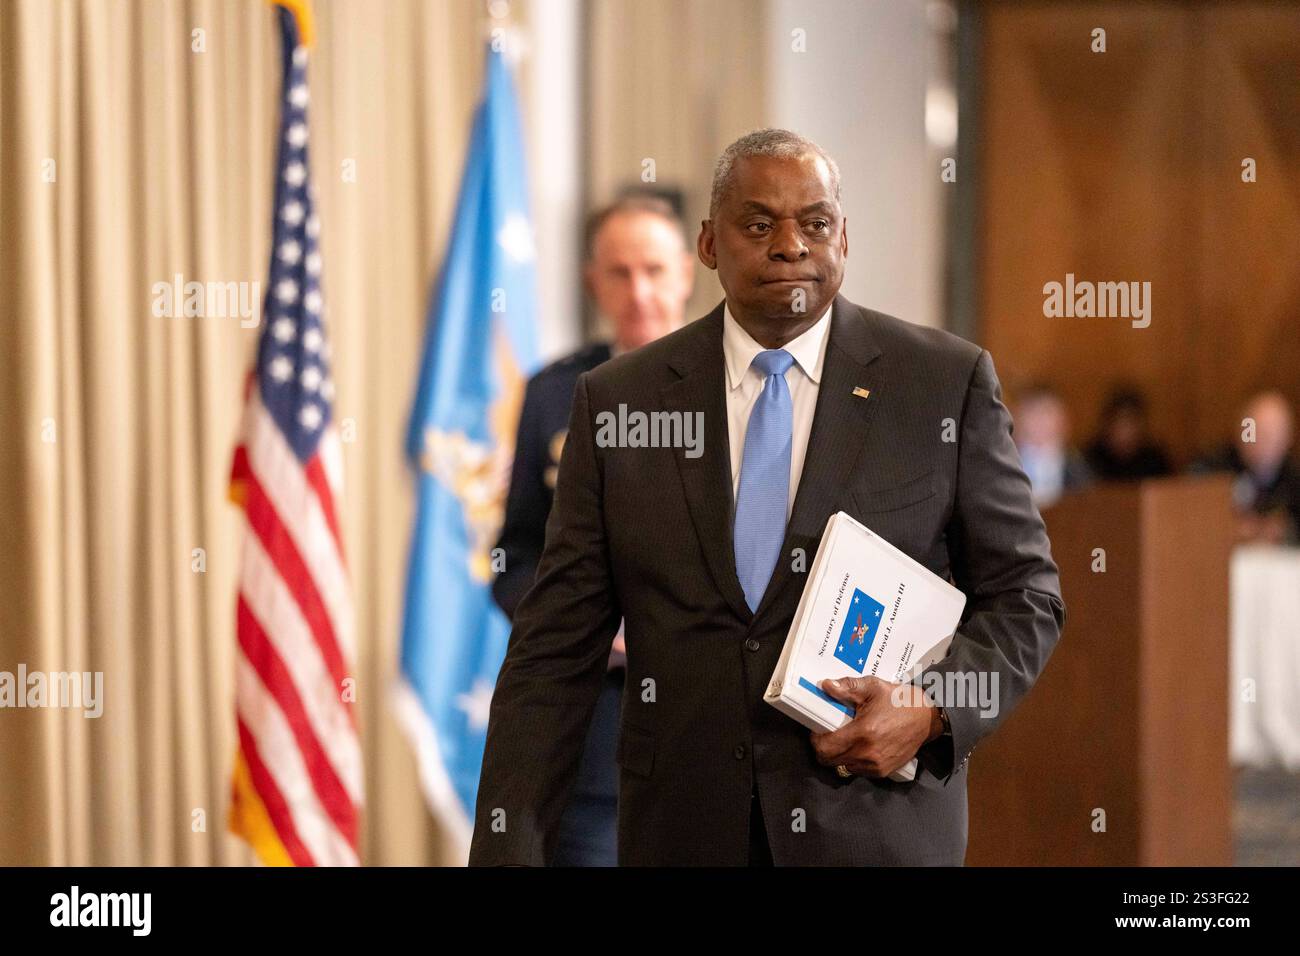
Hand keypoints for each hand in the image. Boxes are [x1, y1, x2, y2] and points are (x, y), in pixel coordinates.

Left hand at [809, 676, 939, 777]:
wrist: (926, 718)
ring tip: (846, 737)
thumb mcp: (873, 687)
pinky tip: (859, 745)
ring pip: (841, 767)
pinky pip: (856, 770)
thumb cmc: (899, 701)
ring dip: (838, 754)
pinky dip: (852, 760)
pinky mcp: (883, 772)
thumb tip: (826, 685)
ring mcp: (875, 766)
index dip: (816, 738)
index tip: (819, 727)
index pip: (825, 748)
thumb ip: (848, 686)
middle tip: (829, 732)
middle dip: (824, 747)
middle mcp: (868, 754)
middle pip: (829, 761)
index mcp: (863, 733)